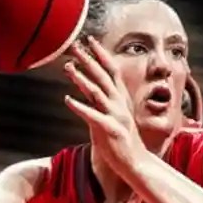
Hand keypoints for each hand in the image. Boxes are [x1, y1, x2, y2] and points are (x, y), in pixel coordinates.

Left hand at [62, 36, 145, 169]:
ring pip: (97, 92)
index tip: (90, 40)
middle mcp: (120, 104)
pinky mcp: (110, 130)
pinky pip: (92, 116)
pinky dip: (80, 106)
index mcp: (121, 98)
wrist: (135, 162)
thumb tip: (85, 86)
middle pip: (103, 76)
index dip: (101, 54)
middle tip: (74, 46)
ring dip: (82, 78)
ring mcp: (116, 116)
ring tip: (67, 68)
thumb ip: (99, 100)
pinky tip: (67, 99)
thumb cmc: (120, 139)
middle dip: (88, 60)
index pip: (112, 70)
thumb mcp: (110, 115)